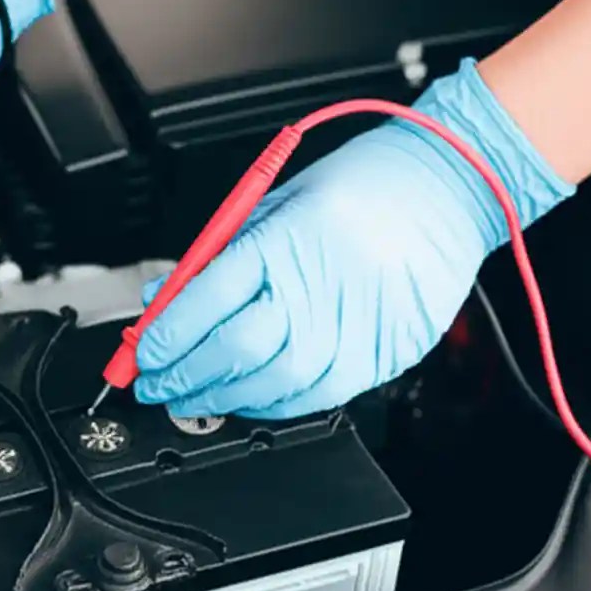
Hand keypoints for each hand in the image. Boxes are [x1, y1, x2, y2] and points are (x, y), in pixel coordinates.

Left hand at [134, 59, 575, 419]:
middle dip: (183, 375)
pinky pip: (317, 397)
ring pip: (274, 383)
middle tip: (155, 382)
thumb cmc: (362, 187)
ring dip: (222, 396)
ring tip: (192, 394)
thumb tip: (163, 299)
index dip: (165, 334)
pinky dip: (272, 403)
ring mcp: (359, 324)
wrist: (449, 188)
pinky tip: (247, 396)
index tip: (142, 351)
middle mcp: (324, 284)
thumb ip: (216, 257)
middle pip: (235, 349)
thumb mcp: (272, 202)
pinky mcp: (385, 354)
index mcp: (289, 237)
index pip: (207, 299)